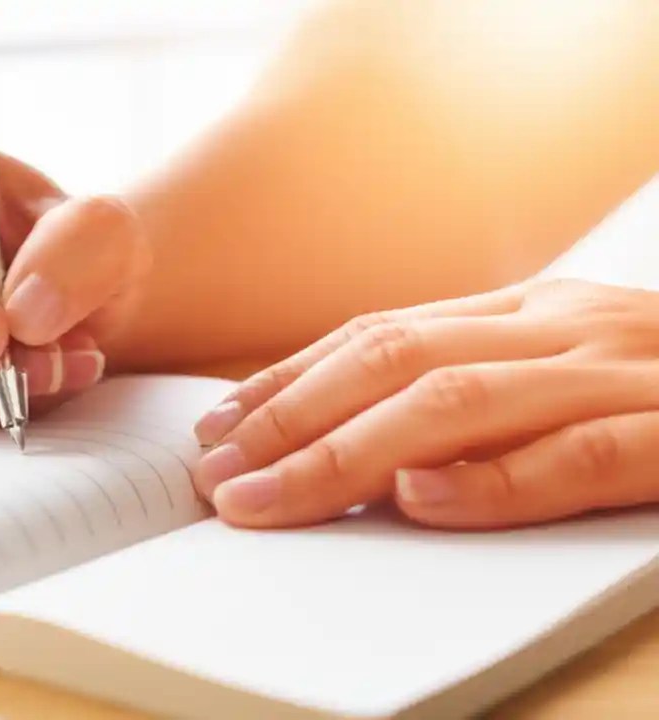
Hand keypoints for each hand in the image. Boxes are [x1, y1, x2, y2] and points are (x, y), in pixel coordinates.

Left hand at [192, 279, 658, 528]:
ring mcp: (620, 375)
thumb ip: (478, 386)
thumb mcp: (566, 364)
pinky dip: (490, 482)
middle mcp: (560, 329)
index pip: (378, 334)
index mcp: (529, 313)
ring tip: (269, 493)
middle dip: (288, 416)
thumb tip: (363, 446)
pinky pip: (575, 456)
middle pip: (393, 361)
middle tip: (215, 473)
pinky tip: (417, 500)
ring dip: (345, 452)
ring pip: (457, 402)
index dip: (289, 377)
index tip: (217, 424)